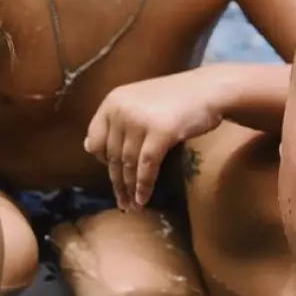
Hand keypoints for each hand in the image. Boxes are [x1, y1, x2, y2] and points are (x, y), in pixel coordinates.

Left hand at [84, 72, 223, 210]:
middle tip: (122, 202)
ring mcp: (140, 121)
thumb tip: (87, 147)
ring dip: (130, 189)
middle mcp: (121, 110)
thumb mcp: (138, 103)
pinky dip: (144, 186)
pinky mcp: (160, 132)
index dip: (101, 160)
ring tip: (132, 206)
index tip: (112, 173)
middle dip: (117, 182)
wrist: (208, 89)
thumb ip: (115, 122)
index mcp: (112, 101)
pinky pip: (147, 167)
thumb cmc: (174, 98)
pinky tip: (144, 199)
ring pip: (128, 164)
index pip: (94, 139)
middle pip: (112, 155)